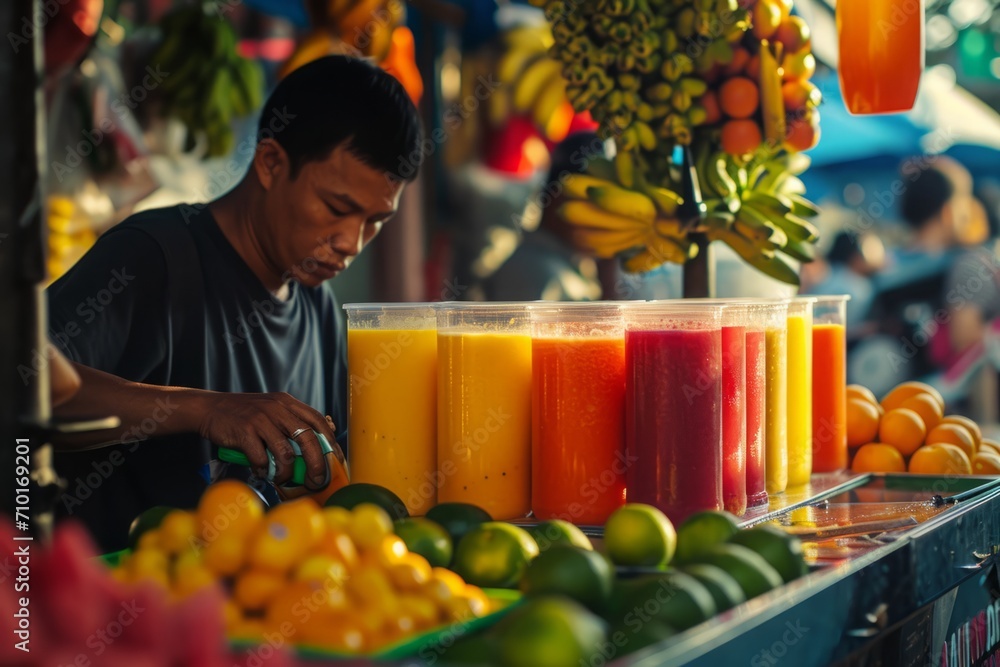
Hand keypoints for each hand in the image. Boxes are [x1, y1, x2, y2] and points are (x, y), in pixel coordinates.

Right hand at [192, 391, 337, 490]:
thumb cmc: (245, 415)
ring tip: (281, 479)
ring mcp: (261, 419)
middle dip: (316, 464)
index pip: (318, 421)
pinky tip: (261, 472)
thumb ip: (292, 422)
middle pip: (307, 438)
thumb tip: (317, 445)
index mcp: (288, 403)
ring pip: (285, 453)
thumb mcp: (272, 410)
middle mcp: (277, 409)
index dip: (331, 442)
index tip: (336, 460)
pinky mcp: (244, 432)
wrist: (211, 408)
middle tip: (316, 481)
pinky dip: (263, 470)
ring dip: (286, 472)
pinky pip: (261, 459)